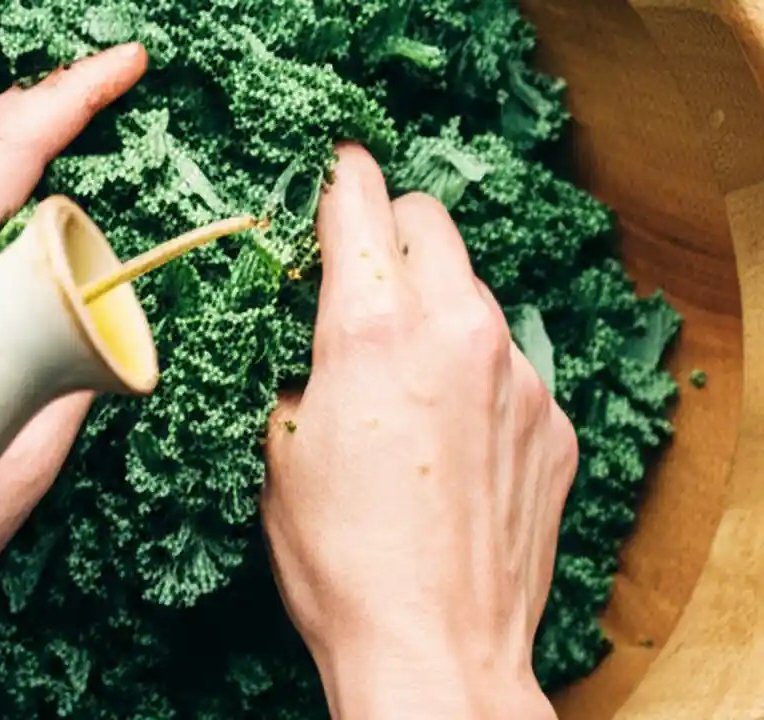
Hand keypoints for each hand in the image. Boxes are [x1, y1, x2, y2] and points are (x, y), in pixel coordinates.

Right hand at [261, 145, 576, 719]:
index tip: (335, 169)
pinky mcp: (554, 421)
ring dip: (435, 304)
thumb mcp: (278, 454)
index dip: (340, 177)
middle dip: (392, 227)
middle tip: (362, 270)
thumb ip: (296, 370)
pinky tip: (450, 436)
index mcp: (373, 332)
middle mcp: (459, 333)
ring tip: (404, 376)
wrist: (435, 649)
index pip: (361, 203)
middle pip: (432, 220)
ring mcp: (519, 376)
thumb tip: (313, 344)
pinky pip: (510, 360)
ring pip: (474, 291)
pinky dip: (476, 372)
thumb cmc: (341, 561)